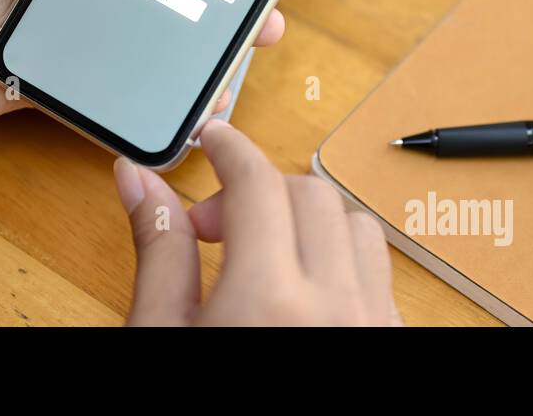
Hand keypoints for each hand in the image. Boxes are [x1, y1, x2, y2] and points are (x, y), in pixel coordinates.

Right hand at [114, 119, 401, 325]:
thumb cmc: (198, 406)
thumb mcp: (160, 334)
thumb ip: (159, 252)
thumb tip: (140, 179)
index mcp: (267, 299)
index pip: (258, 182)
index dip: (230, 149)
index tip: (213, 142)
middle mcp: (333, 308)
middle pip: (310, 194)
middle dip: (261, 193)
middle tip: (215, 227)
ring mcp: (372, 326)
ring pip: (357, 228)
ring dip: (309, 226)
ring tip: (265, 260)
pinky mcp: (392, 341)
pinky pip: (381, 276)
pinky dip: (341, 264)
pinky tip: (302, 293)